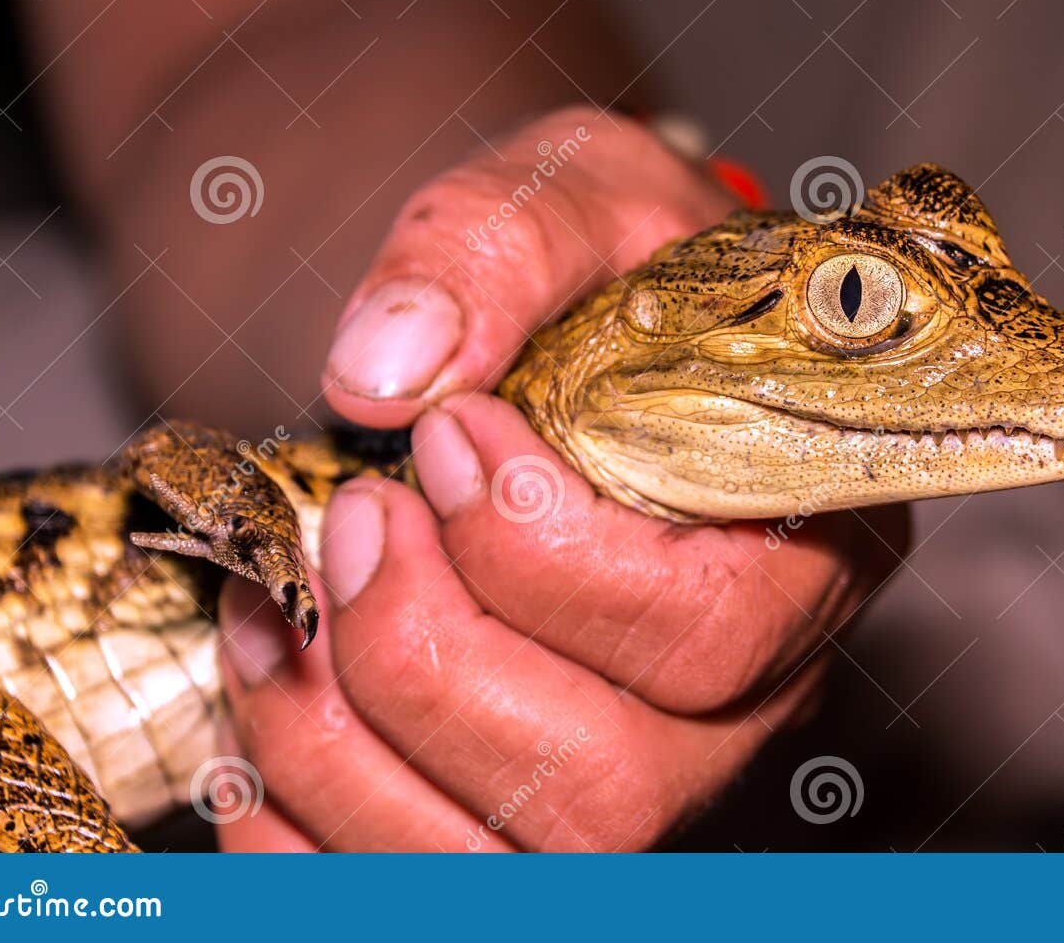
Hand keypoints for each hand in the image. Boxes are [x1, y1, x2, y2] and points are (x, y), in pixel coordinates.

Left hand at [215, 109, 908, 850]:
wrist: (546, 319)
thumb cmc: (594, 263)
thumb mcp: (575, 190)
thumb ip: (499, 247)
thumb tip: (384, 369)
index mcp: (807, 538)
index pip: (710, 635)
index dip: (548, 560)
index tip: (446, 437)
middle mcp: (746, 688)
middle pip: (607, 783)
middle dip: (428, 661)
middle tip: (351, 522)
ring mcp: (642, 763)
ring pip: (512, 862)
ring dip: (343, 748)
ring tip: (276, 608)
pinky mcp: (530, 804)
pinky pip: (423, 889)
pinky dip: (304, 835)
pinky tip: (256, 720)